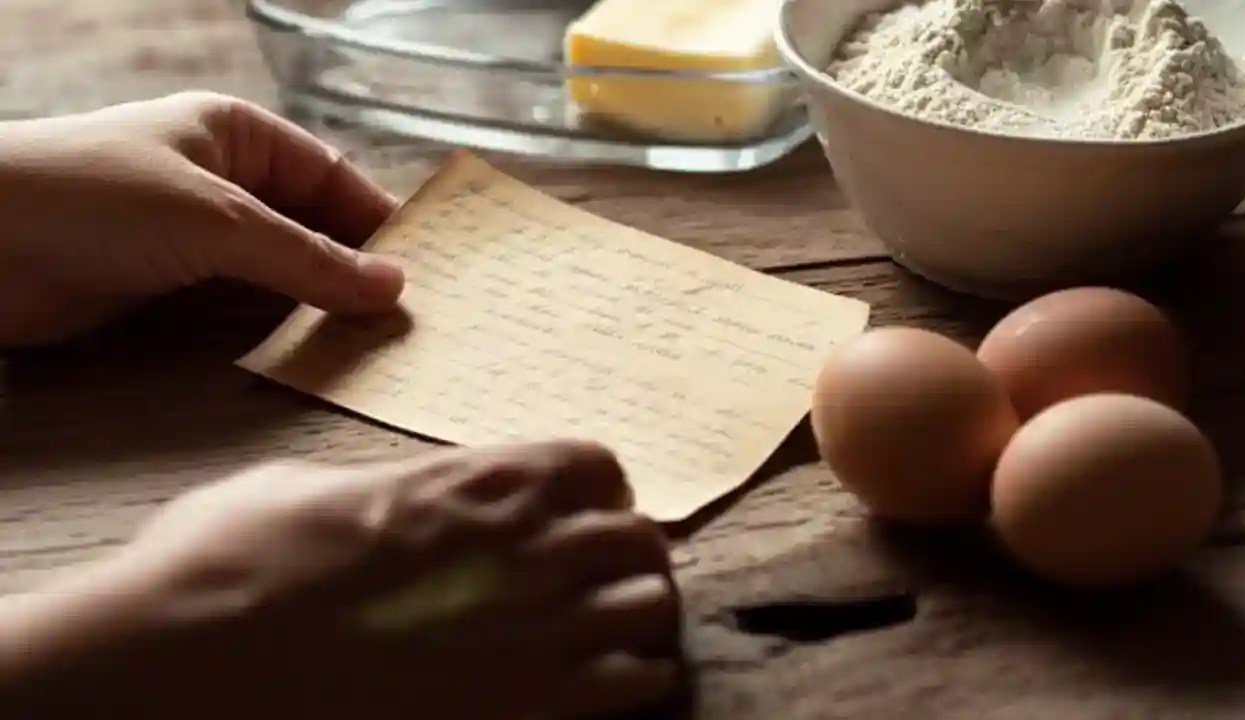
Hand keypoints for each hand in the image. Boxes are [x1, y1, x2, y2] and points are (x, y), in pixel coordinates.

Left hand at [0, 91, 404, 345]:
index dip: (379, 221)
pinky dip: (281, 326)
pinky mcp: (170, 286)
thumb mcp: (219, 220)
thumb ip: (308, 259)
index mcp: (238, 135)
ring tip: (379, 340)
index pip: (332, 177)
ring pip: (281, 269)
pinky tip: (317, 349)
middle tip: (411, 316)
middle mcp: (223, 180)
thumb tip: (393, 288)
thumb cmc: (94, 196)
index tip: (426, 271)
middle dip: (357, 267)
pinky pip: (244, 305)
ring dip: (322, 302)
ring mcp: (196, 234)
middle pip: (313, 226)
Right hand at [0, 441, 682, 718]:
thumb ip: (372, 488)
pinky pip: (633, 686)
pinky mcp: (526, 709)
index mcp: (471, 483)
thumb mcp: (296, 487)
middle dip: (626, 556)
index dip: (594, 490)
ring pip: (651, 609)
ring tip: (607, 636)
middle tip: (596, 581)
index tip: (573, 514)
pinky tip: (596, 688)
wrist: (189, 663)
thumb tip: (381, 503)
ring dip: (636, 619)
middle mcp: (521, 549)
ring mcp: (531, 632)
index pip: (596, 464)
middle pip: (639, 540)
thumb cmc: (227, 566)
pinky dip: (631, 683)